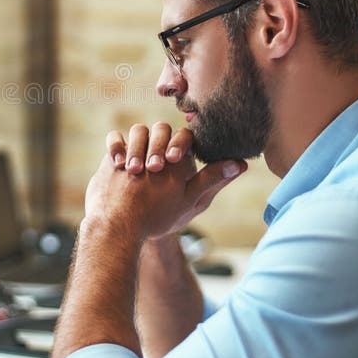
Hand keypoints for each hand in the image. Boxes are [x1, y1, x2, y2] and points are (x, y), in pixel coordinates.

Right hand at [83, 125, 245, 240]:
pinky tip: (118, 164)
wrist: (122, 229)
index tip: (173, 160)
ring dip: (136, 147)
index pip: (185, 136)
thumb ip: (213, 179)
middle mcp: (159, 151)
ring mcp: (136, 151)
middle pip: (160, 129)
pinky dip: (116, 146)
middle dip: (156, 145)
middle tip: (153, 168)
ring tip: (133, 169)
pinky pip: (115, 138)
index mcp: (179, 160)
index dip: (180, 142)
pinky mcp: (116, 155)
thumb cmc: (160, 216)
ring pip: (138, 131)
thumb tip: (242, 164)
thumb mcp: (190, 199)